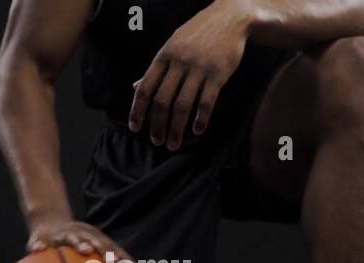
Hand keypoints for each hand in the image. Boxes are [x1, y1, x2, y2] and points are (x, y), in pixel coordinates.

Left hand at [27, 219, 132, 261]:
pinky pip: (116, 250)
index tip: (87, 250)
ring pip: (111, 246)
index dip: (81, 243)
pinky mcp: (103, 241)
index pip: (76, 238)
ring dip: (121, 256)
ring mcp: (96, 236)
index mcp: (70, 233)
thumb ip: (37, 243)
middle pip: (98, 241)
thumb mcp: (38, 238)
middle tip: (113, 261)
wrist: (54, 222)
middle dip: (106, 250)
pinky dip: (125, 259)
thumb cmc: (45, 237)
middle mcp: (86, 233)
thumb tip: (35, 248)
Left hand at [129, 0, 249, 149]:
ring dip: (176, 129)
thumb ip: (155, 69)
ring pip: (182, 105)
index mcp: (164, 56)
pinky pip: (207, 102)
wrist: (229, 18)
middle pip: (162, 101)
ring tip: (173, 144)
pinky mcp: (218, 74)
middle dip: (157, 125)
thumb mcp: (172, 46)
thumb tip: (134, 88)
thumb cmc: (198, 34)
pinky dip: (201, 119)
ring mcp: (199, 68)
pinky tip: (197, 131)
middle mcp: (179, 62)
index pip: (145, 88)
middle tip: (156, 142)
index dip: (138, 110)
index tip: (136, 128)